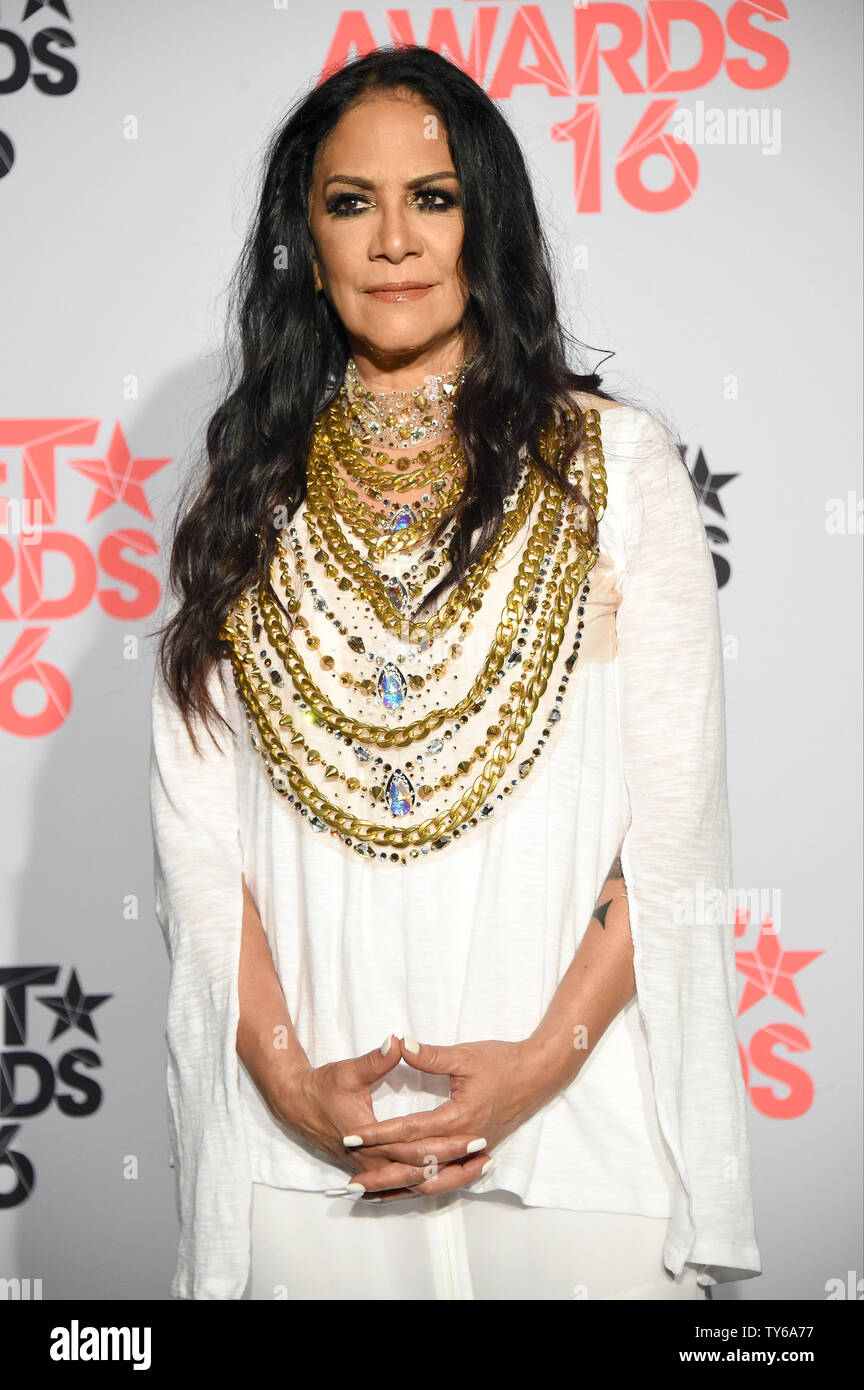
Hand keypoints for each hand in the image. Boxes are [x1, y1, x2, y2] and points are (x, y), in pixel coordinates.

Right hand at [271, 1035, 489, 1197]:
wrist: (296, 1104)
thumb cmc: (322, 1085)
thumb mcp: (349, 1070)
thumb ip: (377, 1059)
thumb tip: (399, 1041)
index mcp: (370, 1138)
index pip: (418, 1148)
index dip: (449, 1143)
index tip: (477, 1135)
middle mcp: (372, 1160)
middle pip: (422, 1173)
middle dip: (456, 1165)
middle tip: (487, 1153)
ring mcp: (371, 1167)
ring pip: (415, 1185)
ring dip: (447, 1178)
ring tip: (479, 1167)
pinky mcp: (371, 1167)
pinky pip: (404, 1185)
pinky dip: (429, 1182)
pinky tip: (449, 1175)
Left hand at [336, 1034, 572, 1201]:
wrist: (540, 1074)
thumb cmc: (504, 1061)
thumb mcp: (466, 1055)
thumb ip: (431, 1055)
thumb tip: (401, 1044)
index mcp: (458, 1117)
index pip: (409, 1130)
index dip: (378, 1134)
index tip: (351, 1137)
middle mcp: (465, 1141)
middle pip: (418, 1165)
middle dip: (383, 1172)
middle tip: (352, 1182)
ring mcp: (475, 1151)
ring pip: (435, 1181)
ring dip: (403, 1188)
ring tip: (375, 1195)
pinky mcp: (480, 1152)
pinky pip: (451, 1178)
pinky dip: (428, 1186)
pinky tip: (410, 1190)